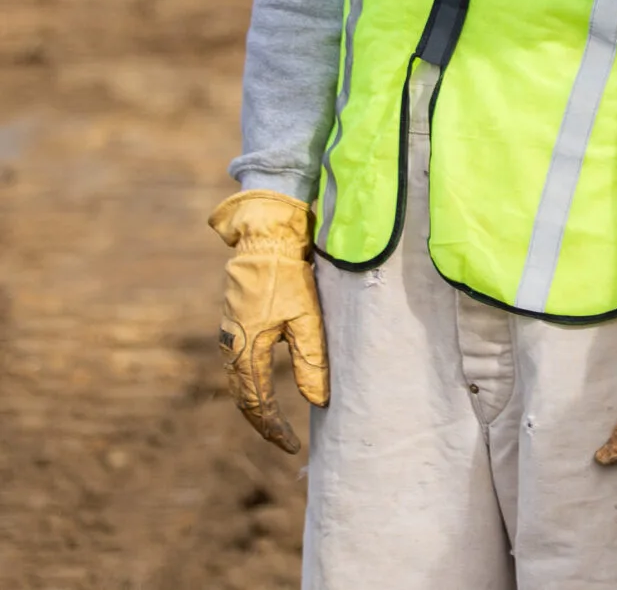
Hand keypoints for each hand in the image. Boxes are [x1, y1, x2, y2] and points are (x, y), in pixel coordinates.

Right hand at [208, 191, 328, 453]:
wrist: (266, 239)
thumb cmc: (288, 277)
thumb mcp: (307, 319)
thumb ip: (312, 361)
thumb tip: (317, 401)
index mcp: (247, 351)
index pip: (257, 404)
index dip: (273, 428)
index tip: (290, 446)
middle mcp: (232, 347)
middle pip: (243, 398)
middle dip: (262, 423)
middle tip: (284, 441)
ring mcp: (230, 335)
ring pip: (238, 383)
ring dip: (255, 405)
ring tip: (275, 423)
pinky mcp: (234, 324)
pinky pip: (238, 365)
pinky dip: (250, 384)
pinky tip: (264, 387)